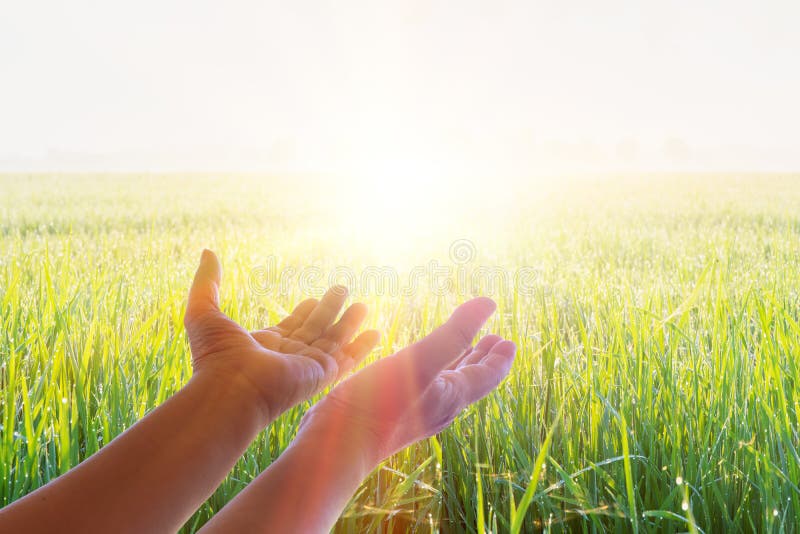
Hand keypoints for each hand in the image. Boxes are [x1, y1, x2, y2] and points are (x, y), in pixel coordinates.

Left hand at [184, 250, 379, 422]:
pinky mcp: (322, 374)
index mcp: (264, 345)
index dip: (303, 311)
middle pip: (315, 329)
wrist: (232, 389)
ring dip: (348, 322)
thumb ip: (208, 282)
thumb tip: (207, 252)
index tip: (313, 298)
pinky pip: (348, 358)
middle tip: (342, 288)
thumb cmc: (216, 355)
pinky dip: (363, 347)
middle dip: (329, 309)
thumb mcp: (205, 310)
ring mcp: (306, 366)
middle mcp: (288, 356)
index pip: (290, 326)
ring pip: (333, 340)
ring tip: (362, 304)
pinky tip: (375, 333)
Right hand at [296, 297, 515, 466]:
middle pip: (470, 380)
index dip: (500, 358)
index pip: (486, 376)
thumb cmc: (380, 403)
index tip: (510, 342)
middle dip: (483, 359)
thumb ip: (454, 333)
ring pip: (447, 385)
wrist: (338, 445)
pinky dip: (432, 372)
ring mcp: (416, 413)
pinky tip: (415, 368)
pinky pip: (423, 388)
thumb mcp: (420, 360)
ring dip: (460, 365)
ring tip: (466, 350)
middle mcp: (439, 408)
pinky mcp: (394, 414)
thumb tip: (489, 303)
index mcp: (452, 396)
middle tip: (495, 341)